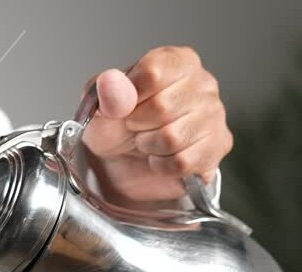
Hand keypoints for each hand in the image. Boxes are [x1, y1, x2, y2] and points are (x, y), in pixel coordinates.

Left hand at [82, 46, 232, 204]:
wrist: (125, 162)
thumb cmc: (117, 125)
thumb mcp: (100, 107)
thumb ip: (105, 93)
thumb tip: (112, 82)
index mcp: (176, 60)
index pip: (152, 73)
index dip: (128, 96)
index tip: (124, 104)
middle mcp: (203, 82)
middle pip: (163, 106)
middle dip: (137, 123)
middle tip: (135, 125)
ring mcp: (216, 114)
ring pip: (172, 138)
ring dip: (148, 146)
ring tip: (147, 139)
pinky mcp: (218, 145)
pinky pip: (182, 162)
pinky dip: (161, 165)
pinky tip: (161, 155)